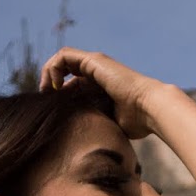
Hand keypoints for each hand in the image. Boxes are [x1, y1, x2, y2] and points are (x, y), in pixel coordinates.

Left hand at [39, 48, 166, 138]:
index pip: (72, 86)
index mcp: (100, 86)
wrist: (149, 110)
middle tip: (46, 102)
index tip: (53, 112)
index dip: (59, 97)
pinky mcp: (93, 60)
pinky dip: (54, 68)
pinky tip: (55, 87)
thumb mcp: (106, 123)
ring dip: (49, 74)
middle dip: (51, 85)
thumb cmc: (135, 123)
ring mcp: (95, 64)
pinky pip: (64, 56)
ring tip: (47, 92)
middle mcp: (97, 72)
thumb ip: (93, 123)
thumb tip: (79, 139)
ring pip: (62, 61)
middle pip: (65, 71)